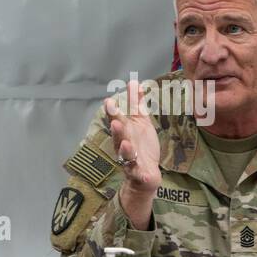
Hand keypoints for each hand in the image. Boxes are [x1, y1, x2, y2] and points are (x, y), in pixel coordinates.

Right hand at [106, 79, 160, 229]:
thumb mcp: (141, 123)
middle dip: (116, 128)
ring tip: (125, 143)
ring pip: (125, 154)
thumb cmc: (141, 146)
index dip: (113, 112)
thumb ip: (137, 105)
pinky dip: (141, 173)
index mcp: (125, 132)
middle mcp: (124, 144)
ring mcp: (130, 159)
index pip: (118, 120)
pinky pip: (139, 173)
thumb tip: (134, 82)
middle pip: (118, 136)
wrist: (146, 174)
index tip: (109, 101)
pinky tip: (147, 173)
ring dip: (124, 148)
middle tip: (115, 120)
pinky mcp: (139, 173)